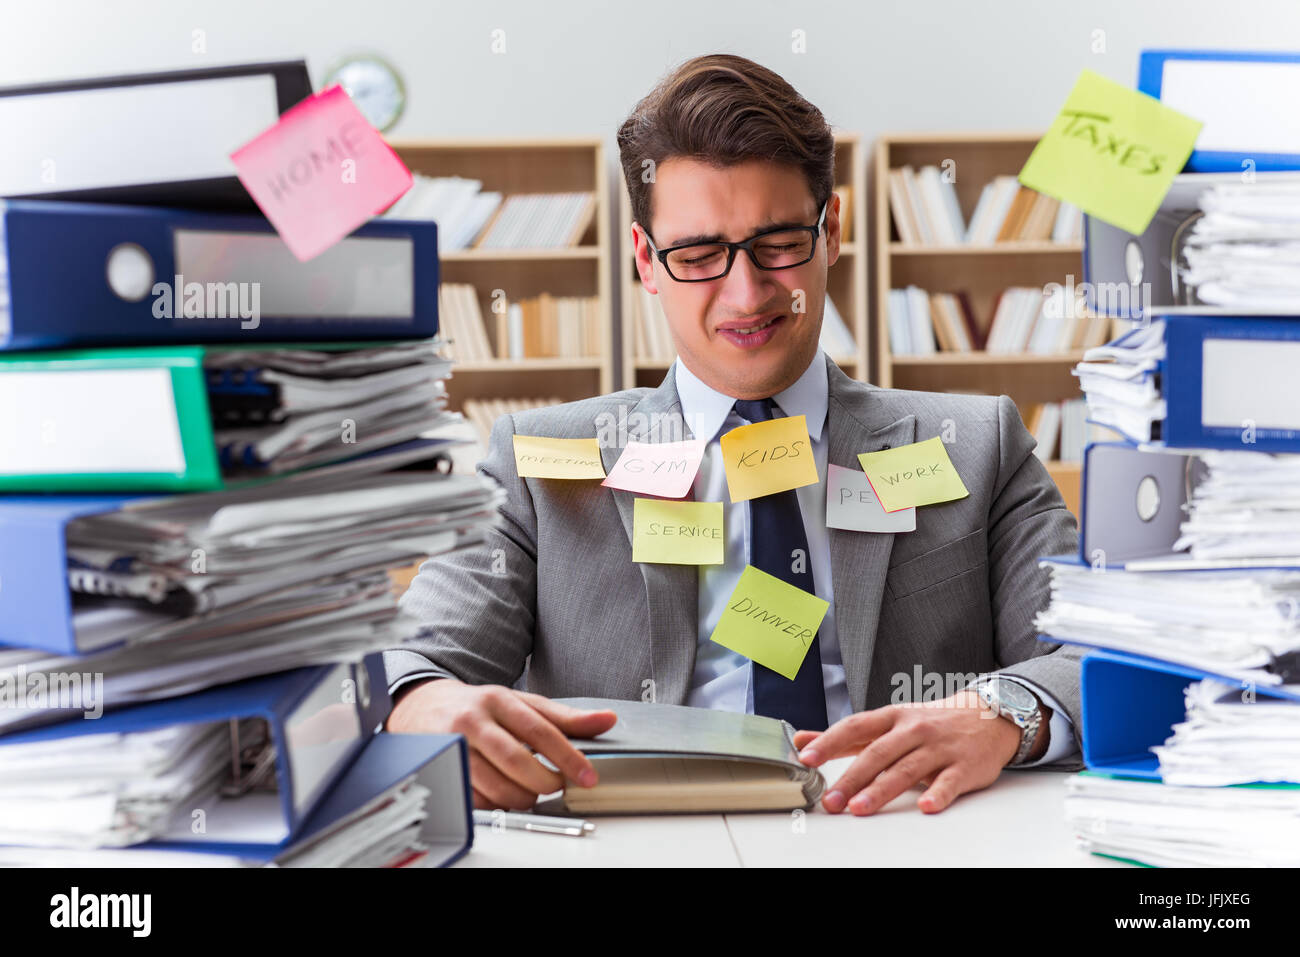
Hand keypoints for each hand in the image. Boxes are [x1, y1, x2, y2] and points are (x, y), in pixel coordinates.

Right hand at [386, 678, 617, 809]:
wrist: (423, 705)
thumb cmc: (481, 708)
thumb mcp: (523, 704)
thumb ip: (565, 717)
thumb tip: (607, 720)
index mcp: (499, 700)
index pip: (540, 731)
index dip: (567, 757)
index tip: (587, 777)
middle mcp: (473, 720)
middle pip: (516, 761)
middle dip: (543, 782)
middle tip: (555, 786)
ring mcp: (453, 745)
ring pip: (494, 785)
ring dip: (520, 797)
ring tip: (530, 792)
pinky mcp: (441, 768)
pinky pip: (474, 798)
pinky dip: (495, 804)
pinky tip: (502, 795)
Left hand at [793, 690, 1043, 814]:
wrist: (988, 716)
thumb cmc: (929, 723)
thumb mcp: (887, 722)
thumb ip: (846, 735)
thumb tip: (801, 740)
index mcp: (892, 718)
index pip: (855, 727)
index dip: (830, 742)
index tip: (807, 758)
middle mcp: (913, 730)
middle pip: (877, 753)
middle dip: (851, 778)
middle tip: (831, 801)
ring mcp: (939, 748)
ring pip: (906, 769)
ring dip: (881, 790)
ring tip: (859, 809)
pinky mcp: (964, 767)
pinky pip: (949, 782)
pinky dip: (937, 794)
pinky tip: (924, 807)